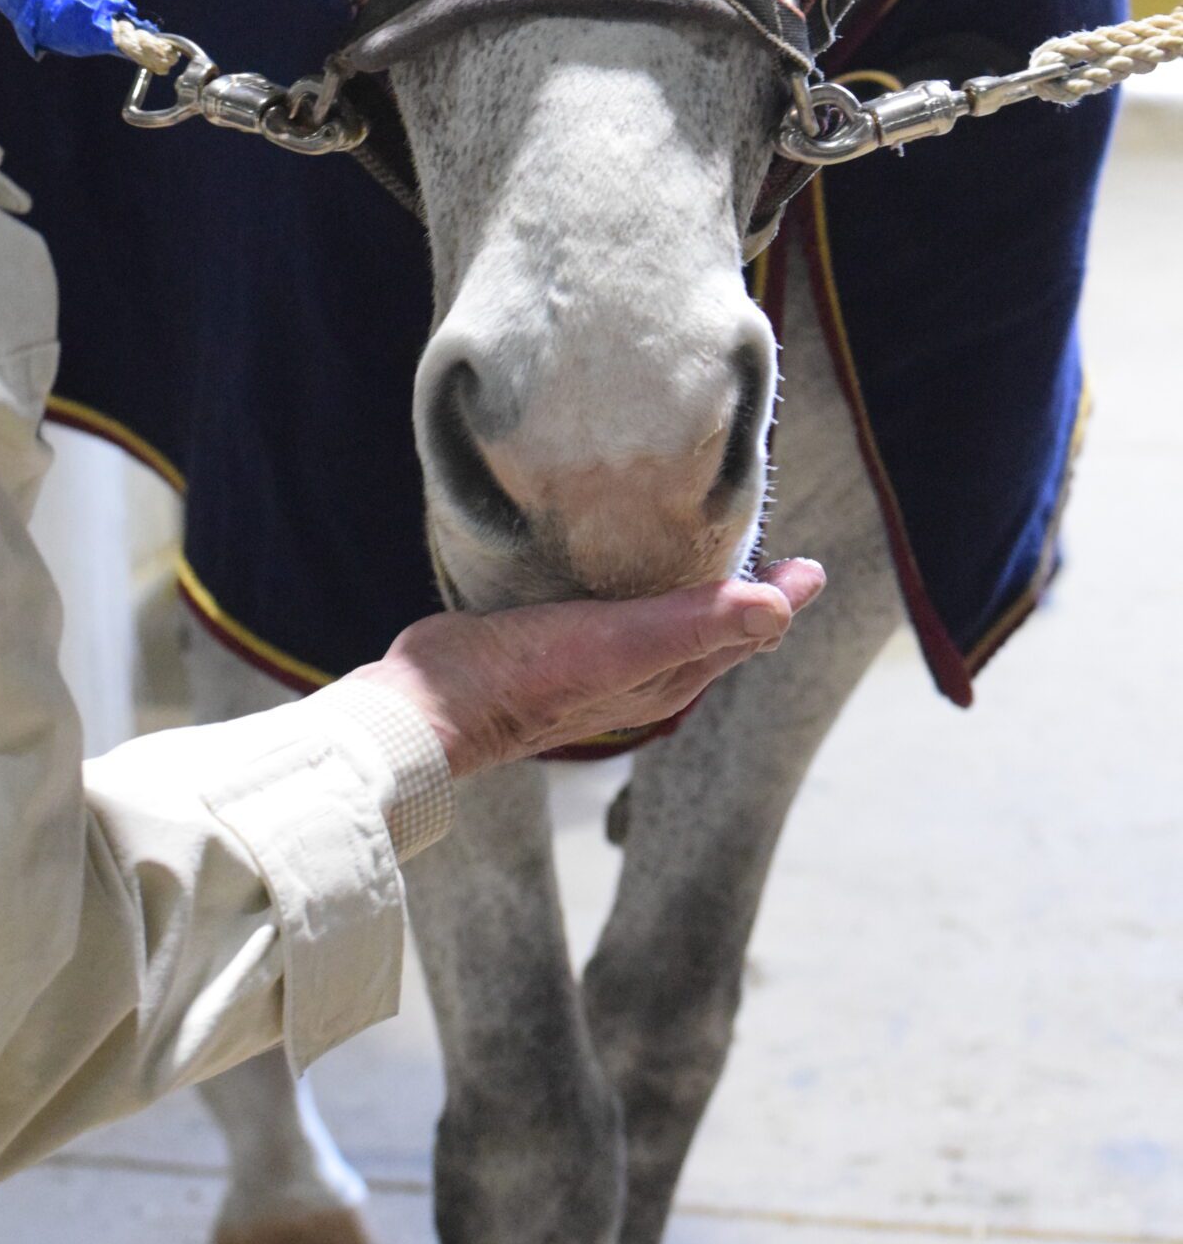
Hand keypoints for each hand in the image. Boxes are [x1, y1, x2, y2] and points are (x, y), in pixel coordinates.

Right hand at [354, 561, 825, 778]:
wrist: (437, 704)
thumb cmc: (530, 677)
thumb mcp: (622, 644)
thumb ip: (697, 623)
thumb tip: (782, 606)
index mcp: (671, 675)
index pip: (748, 629)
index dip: (781, 594)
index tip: (807, 558)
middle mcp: (645, 672)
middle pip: (716, 626)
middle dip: (749, 589)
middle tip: (771, 540)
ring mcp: (600, 659)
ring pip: (668, 619)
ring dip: (695, 586)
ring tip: (708, 541)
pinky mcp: (557, 639)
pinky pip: (619, 608)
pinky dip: (639, 584)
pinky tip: (621, 558)